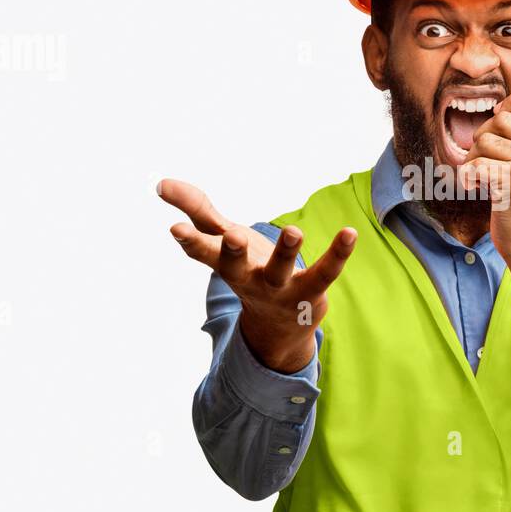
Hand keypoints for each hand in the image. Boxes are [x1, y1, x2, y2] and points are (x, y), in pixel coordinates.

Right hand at [158, 178, 356, 372]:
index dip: (189, 240)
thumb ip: (197, 210)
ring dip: (286, 251)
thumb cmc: (247, 270)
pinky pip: (325, 273)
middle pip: (235, 267)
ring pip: (281, 271)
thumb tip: (161, 184)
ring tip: (294, 231)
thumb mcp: (222, 240)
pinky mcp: (309, 292)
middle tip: (235, 237)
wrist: (278, 327)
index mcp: (224, 263)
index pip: (203, 252)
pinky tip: (350, 233)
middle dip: (233, 252)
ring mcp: (278, 289)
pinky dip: (338, 253)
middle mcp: (247, 278)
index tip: (175, 229)